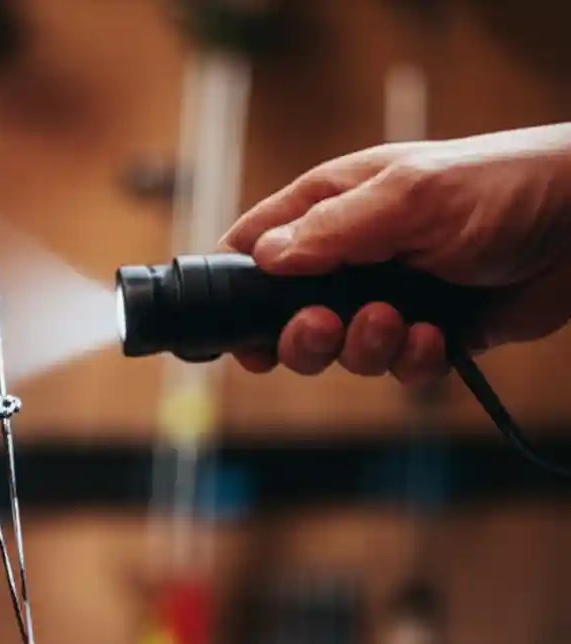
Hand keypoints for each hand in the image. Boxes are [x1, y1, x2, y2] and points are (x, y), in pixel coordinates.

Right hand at [219, 123, 570, 384]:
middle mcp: (350, 257)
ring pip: (339, 352)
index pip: (253, 246)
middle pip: (284, 317)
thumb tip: (264, 259)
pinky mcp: (428, 333)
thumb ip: (332, 231)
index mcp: (330, 208)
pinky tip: (437, 336)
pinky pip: (396, 369)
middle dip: (301, 336)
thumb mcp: (408, 197)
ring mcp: (387, 297)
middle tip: (325, 326)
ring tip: (400, 322)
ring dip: (364, 349)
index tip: (230, 322)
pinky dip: (412, 361)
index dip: (231, 285)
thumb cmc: (501, 186)